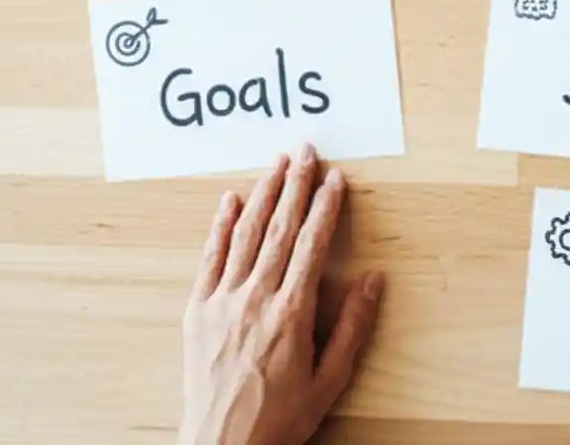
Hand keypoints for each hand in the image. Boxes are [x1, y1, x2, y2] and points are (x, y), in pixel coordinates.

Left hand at [178, 144, 384, 444]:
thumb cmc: (279, 419)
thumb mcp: (330, 379)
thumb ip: (352, 326)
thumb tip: (372, 280)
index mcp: (291, 313)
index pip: (312, 245)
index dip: (326, 208)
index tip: (336, 180)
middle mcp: (254, 298)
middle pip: (279, 228)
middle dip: (296, 185)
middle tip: (306, 151)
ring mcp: (221, 301)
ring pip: (245, 234)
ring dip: (263, 193)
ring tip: (277, 163)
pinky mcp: (198, 310)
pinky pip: (210, 257)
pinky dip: (221, 226)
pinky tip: (230, 201)